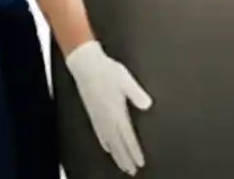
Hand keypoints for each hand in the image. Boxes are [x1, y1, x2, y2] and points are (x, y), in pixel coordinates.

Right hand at [66, 41, 152, 174]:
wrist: (86, 65)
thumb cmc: (107, 70)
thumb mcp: (126, 80)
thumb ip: (136, 94)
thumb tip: (147, 105)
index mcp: (116, 111)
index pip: (127, 137)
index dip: (134, 151)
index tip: (139, 162)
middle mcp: (107, 117)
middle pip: (118, 144)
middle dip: (126, 158)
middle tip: (132, 170)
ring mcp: (98, 116)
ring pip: (109, 141)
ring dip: (117, 154)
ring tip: (123, 165)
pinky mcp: (93, 113)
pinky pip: (99, 134)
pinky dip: (105, 143)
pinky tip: (107, 148)